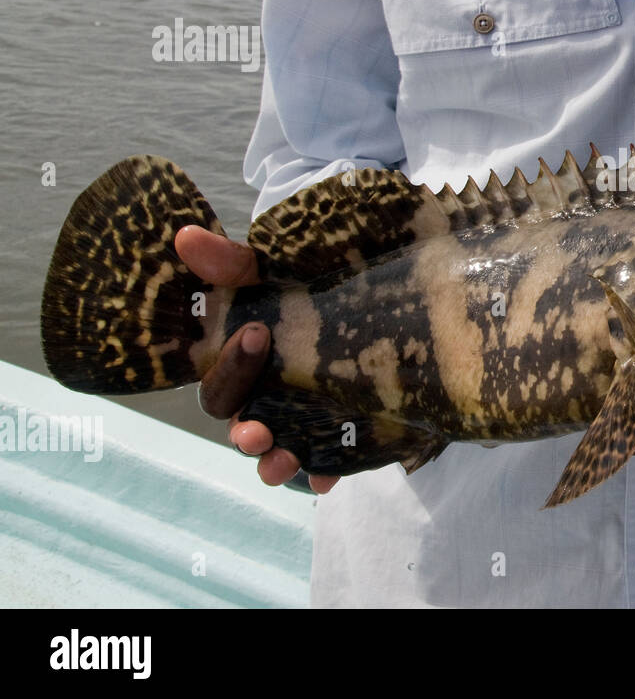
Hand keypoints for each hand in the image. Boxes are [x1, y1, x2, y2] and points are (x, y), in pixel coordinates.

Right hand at [175, 225, 337, 493]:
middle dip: (246, 433)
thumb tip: (185, 236)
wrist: (368, 292)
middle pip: (243, 427)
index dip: (232, 366)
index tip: (258, 333)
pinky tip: (329, 478)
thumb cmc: (304, 285)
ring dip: (277, 464)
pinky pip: (330, 461)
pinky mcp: (341, 431)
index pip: (220, 383)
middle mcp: (268, 400)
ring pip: (280, 453)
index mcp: (243, 367)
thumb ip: (233, 262)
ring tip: (282, 463)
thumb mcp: (272, 271)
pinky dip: (326, 472)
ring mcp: (303, 418)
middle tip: (254, 431)